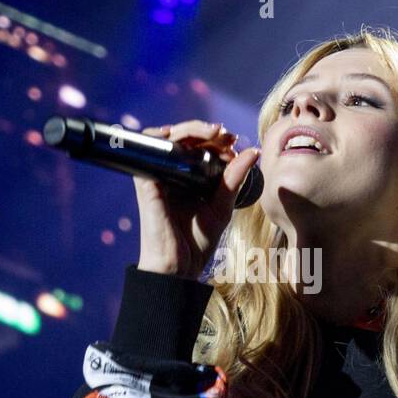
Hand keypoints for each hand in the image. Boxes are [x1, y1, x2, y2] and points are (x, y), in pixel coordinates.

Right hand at [134, 120, 260, 279]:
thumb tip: (252, 152)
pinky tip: (176, 134)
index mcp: (188, 178)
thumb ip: (234, 180)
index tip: (234, 142)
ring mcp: (157, 176)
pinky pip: (149, 151)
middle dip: (207, 130)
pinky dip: (161, 137)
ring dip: (191, 128)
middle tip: (226, 135)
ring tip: (214, 132)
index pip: (200, 147)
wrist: (178, 268)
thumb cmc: (197, 242)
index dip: (216, 139)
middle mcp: (171, 174)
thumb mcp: (222, 207)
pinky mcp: (146, 182)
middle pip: (184, 138)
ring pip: (168, 138)